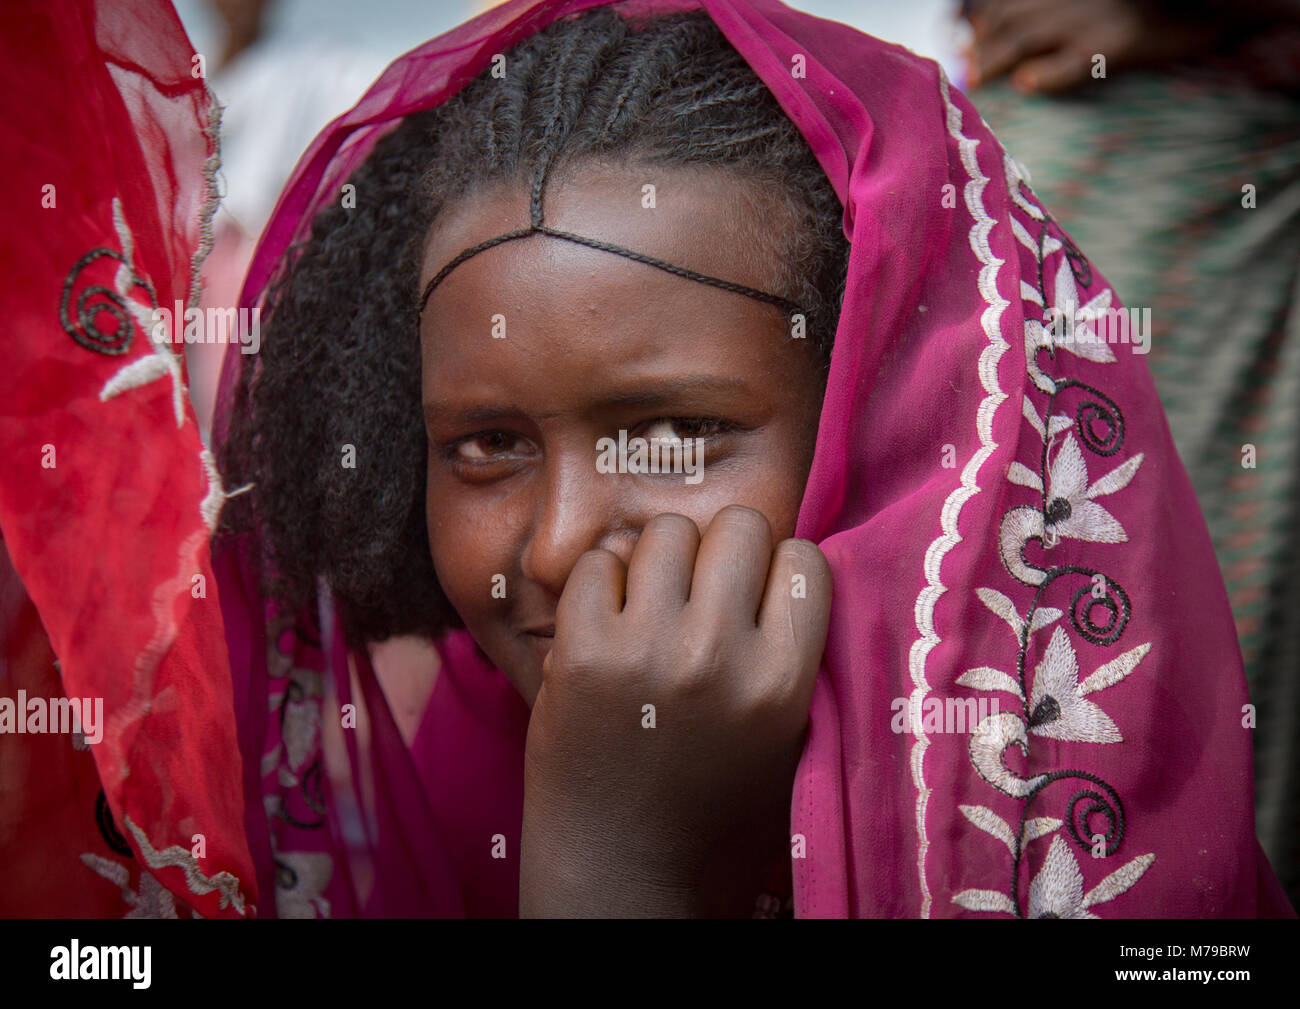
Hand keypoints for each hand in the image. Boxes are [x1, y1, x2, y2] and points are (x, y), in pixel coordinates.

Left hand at [518, 505, 831, 916]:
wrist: (621, 871)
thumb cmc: (712, 805)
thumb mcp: (787, 738)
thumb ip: (795, 653)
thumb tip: (792, 559)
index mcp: (782, 683)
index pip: (804, 559)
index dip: (779, 569)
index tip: (757, 597)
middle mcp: (718, 657)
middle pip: (737, 526)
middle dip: (721, 551)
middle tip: (701, 594)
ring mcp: (645, 650)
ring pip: (666, 531)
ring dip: (659, 562)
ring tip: (650, 609)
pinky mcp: (579, 652)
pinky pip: (597, 562)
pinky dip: (600, 584)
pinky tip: (606, 624)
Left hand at [965, 0, 1224, 93]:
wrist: (1217, 5)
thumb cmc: (1158, 10)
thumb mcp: (1104, 1)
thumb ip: (1065, 13)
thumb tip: (1024, 49)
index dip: (987, 20)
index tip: (971, 40)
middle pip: (1014, 18)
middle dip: (985, 44)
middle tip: (970, 71)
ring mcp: (1098, 17)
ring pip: (1030, 36)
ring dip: (997, 59)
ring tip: (979, 80)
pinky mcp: (1119, 44)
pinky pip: (1072, 62)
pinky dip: (1045, 75)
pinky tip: (1027, 85)